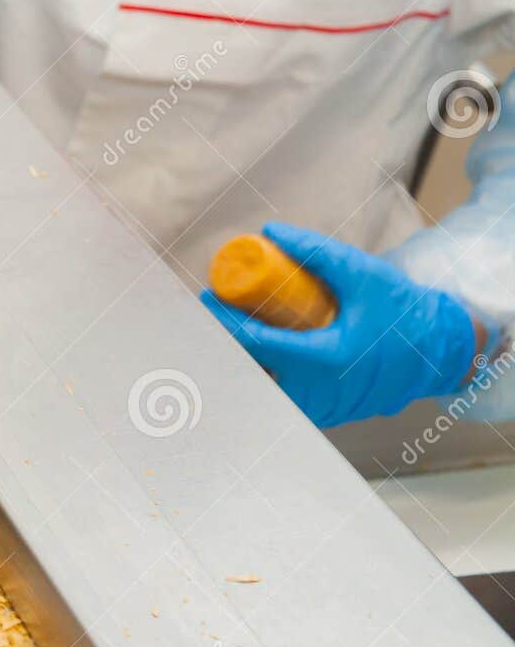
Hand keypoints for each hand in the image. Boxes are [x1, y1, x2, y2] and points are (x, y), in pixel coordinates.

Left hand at [200, 222, 478, 427]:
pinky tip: (252, 352)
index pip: (252, 342)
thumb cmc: (403, 313)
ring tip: (232, 329)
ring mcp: (318, 410)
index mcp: (322, 360)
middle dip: (224, 342)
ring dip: (242, 360)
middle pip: (247, 369)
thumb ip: (317, 252)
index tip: (206, 297)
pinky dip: (262, 375)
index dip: (221, 320)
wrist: (439, 354)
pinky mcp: (322, 416)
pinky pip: (279, 397)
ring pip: (261, 387)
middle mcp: (315, 393)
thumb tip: (270, 231)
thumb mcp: (363, 275)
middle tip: (215, 313)